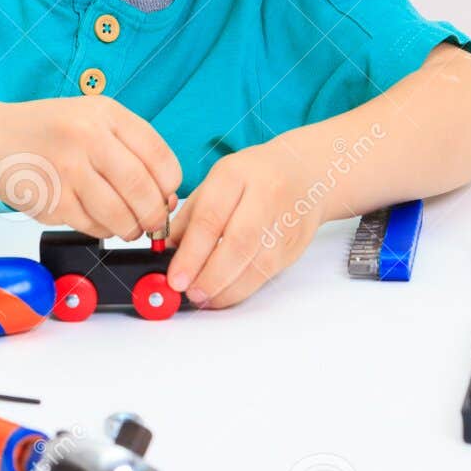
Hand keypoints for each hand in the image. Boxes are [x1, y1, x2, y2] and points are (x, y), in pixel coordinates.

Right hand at [0, 96, 180, 240]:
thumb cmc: (50, 132)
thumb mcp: (93, 118)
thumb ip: (131, 148)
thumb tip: (167, 194)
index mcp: (105, 114)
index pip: (158, 155)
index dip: (171, 184)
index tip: (168, 195)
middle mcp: (86, 138)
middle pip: (142, 189)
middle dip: (156, 214)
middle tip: (156, 222)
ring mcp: (67, 170)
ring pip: (119, 215)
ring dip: (132, 229)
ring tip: (131, 228)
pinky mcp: (52, 201)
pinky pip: (92, 227)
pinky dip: (103, 231)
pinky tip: (100, 222)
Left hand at [165, 141, 321, 308]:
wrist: (305, 172)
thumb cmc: (251, 177)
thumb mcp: (214, 183)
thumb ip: (189, 218)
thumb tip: (166, 256)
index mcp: (235, 175)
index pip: (210, 219)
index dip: (191, 254)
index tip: (175, 278)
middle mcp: (265, 196)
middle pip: (238, 244)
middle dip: (210, 276)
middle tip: (189, 293)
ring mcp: (286, 221)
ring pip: (257, 265)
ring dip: (226, 289)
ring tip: (203, 298)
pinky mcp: (296, 245)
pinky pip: (267, 275)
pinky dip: (242, 289)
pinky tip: (224, 293)